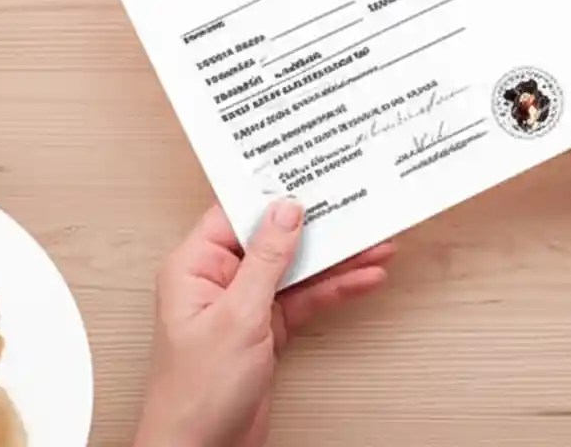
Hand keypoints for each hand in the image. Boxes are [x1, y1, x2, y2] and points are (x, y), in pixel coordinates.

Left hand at [135, 200, 394, 446]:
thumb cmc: (195, 394)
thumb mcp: (238, 316)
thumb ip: (266, 260)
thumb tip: (285, 211)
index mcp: (194, 266)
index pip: (237, 213)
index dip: (274, 193)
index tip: (310, 176)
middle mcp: (219, 280)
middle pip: (274, 239)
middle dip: (318, 227)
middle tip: (356, 207)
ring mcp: (245, 305)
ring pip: (297, 269)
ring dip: (336, 259)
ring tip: (376, 243)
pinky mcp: (267, 329)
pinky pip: (305, 299)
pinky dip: (335, 290)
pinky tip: (363, 278)